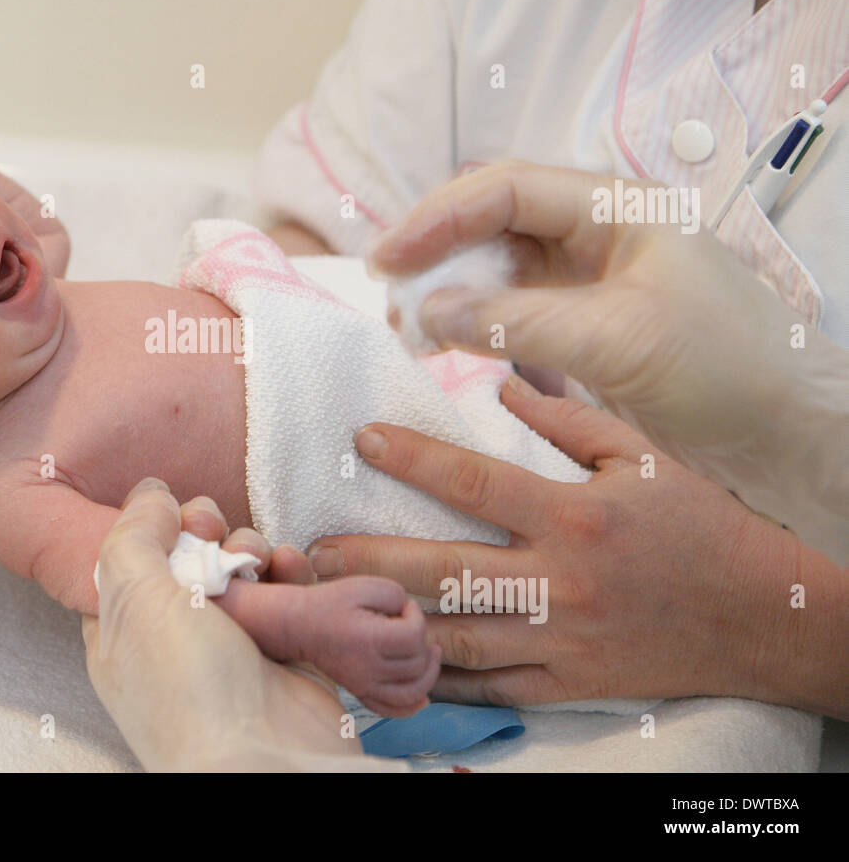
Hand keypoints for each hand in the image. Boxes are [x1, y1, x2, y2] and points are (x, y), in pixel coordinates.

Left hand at [84, 479, 404, 771]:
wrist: (263, 759)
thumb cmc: (186, 690)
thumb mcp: (136, 598)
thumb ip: (132, 534)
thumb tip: (149, 493)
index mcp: (124, 633)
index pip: (133, 560)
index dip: (155, 527)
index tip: (176, 512)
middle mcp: (176, 640)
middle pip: (192, 559)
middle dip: (211, 534)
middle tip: (219, 536)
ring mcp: (233, 648)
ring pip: (243, 572)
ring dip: (254, 551)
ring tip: (260, 559)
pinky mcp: (286, 653)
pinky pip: (289, 595)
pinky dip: (294, 574)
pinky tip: (292, 567)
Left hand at [309, 377, 848, 718]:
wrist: (758, 619)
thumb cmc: (697, 527)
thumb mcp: (641, 458)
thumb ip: (568, 419)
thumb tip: (499, 381)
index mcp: (575, 516)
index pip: (476, 482)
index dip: (412, 458)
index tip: (362, 439)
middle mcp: (558, 582)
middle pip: (443, 570)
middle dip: (368, 558)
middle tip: (309, 548)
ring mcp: (557, 642)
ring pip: (452, 636)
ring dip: (385, 619)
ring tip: (330, 604)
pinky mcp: (563, 686)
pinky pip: (484, 685)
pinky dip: (433, 676)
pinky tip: (388, 659)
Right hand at [367, 160, 848, 543]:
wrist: (788, 434)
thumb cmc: (728, 368)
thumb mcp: (616, 339)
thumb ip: (515, 320)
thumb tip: (428, 311)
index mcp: (618, 209)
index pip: (507, 189)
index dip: (438, 217)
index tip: (388, 258)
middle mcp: (597, 234)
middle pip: (491, 220)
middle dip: (434, 252)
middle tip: (389, 297)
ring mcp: (588, 280)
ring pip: (494, 267)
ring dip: (446, 292)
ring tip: (405, 329)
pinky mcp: (583, 326)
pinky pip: (508, 311)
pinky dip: (469, 325)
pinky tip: (440, 346)